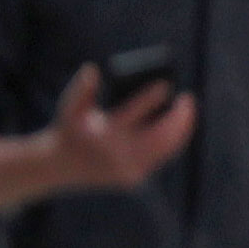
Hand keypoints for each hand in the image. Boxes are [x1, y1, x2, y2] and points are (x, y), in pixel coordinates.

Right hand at [37, 61, 193, 192]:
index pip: (131, 114)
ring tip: (187, 108)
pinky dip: (172, 140)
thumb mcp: (69, 107)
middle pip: (160, 137)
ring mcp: (128, 170)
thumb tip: (93, 69)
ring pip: (166, 149)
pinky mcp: (134, 178)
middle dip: (179, 118)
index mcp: (102, 135)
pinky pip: (160, 157)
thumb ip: (82, 88)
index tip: (166, 85)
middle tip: (187, 98)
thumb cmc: (70, 129)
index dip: (150, 98)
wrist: (60, 166)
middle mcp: (118, 155)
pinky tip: (179, 125)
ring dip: (181, 129)